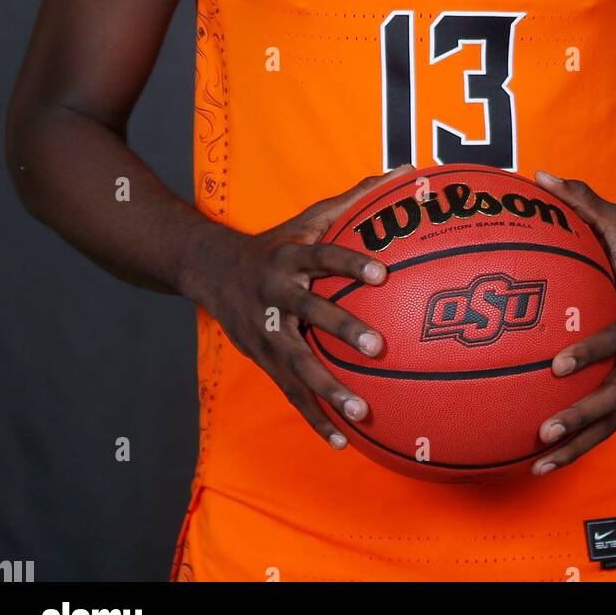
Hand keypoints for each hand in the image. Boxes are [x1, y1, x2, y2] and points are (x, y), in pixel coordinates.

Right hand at [181, 165, 413, 449]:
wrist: (209, 269)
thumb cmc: (276, 241)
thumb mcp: (308, 217)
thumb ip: (355, 199)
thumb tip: (406, 171)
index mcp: (290, 257)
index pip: (325, 256)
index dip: (353, 263)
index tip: (385, 273)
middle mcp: (276, 294)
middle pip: (309, 313)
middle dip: (341, 329)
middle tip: (379, 347)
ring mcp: (265, 332)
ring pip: (297, 364)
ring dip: (328, 390)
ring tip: (363, 412)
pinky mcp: (262, 361)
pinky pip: (290, 394)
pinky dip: (314, 420)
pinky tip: (343, 443)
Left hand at [530, 171, 615, 476]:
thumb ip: (582, 200)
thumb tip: (538, 175)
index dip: (593, 352)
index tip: (559, 364)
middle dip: (583, 417)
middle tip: (544, 430)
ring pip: (614, 421)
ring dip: (580, 444)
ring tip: (539, 461)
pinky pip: (607, 422)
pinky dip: (580, 443)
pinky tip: (540, 458)